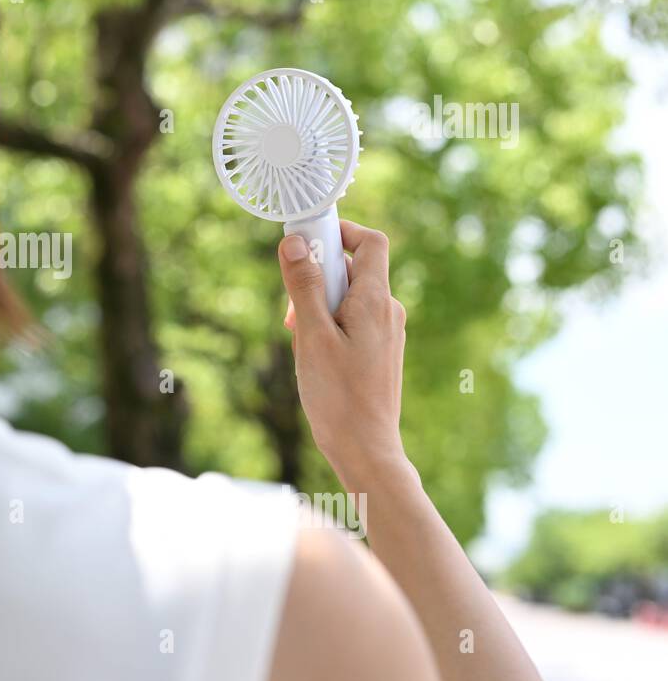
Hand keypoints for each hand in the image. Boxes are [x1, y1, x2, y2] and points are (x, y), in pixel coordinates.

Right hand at [278, 220, 407, 487]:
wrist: (365, 449)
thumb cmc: (338, 396)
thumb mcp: (311, 336)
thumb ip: (303, 286)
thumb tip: (295, 242)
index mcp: (375, 301)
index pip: (371, 241)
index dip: (341, 231)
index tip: (307, 240)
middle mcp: (387, 311)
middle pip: (353, 270)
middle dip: (317, 278)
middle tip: (292, 310)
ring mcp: (386, 332)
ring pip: (348, 298)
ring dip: (319, 306)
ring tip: (302, 341)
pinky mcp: (379, 351)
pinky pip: (352, 320)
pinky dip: (329, 325)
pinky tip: (315, 357)